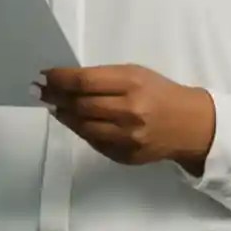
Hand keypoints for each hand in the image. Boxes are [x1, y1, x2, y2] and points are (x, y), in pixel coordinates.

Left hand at [36, 64, 214, 174]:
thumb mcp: (136, 74)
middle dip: (55, 97)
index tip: (45, 75)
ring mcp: (127, 137)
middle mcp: (129, 111)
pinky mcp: (125, 156)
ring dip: (63, 115)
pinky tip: (73, 121)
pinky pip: (94, 142)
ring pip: (82, 127)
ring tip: (54, 106)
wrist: (190, 125)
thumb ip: (104, 78)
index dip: (60, 79)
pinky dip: (80, 130)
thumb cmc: (160, 92)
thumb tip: (65, 81)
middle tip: (40, 91)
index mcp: (132, 83)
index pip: (85, 81)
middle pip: (80, 105)